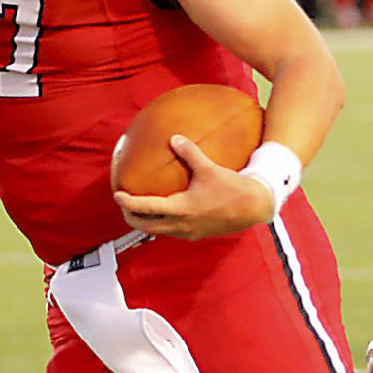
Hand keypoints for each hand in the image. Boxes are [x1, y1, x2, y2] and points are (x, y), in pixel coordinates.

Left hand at [114, 134, 276, 239]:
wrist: (255, 207)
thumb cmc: (233, 188)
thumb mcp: (210, 168)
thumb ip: (190, 153)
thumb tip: (174, 138)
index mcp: (182, 210)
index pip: (147, 208)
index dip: (129, 203)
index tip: (117, 194)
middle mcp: (182, 225)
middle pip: (146, 226)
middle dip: (131, 216)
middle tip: (123, 204)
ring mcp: (189, 233)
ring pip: (158, 231)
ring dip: (146, 221)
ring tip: (139, 208)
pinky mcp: (197, 234)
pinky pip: (171, 230)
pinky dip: (161, 222)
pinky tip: (164, 210)